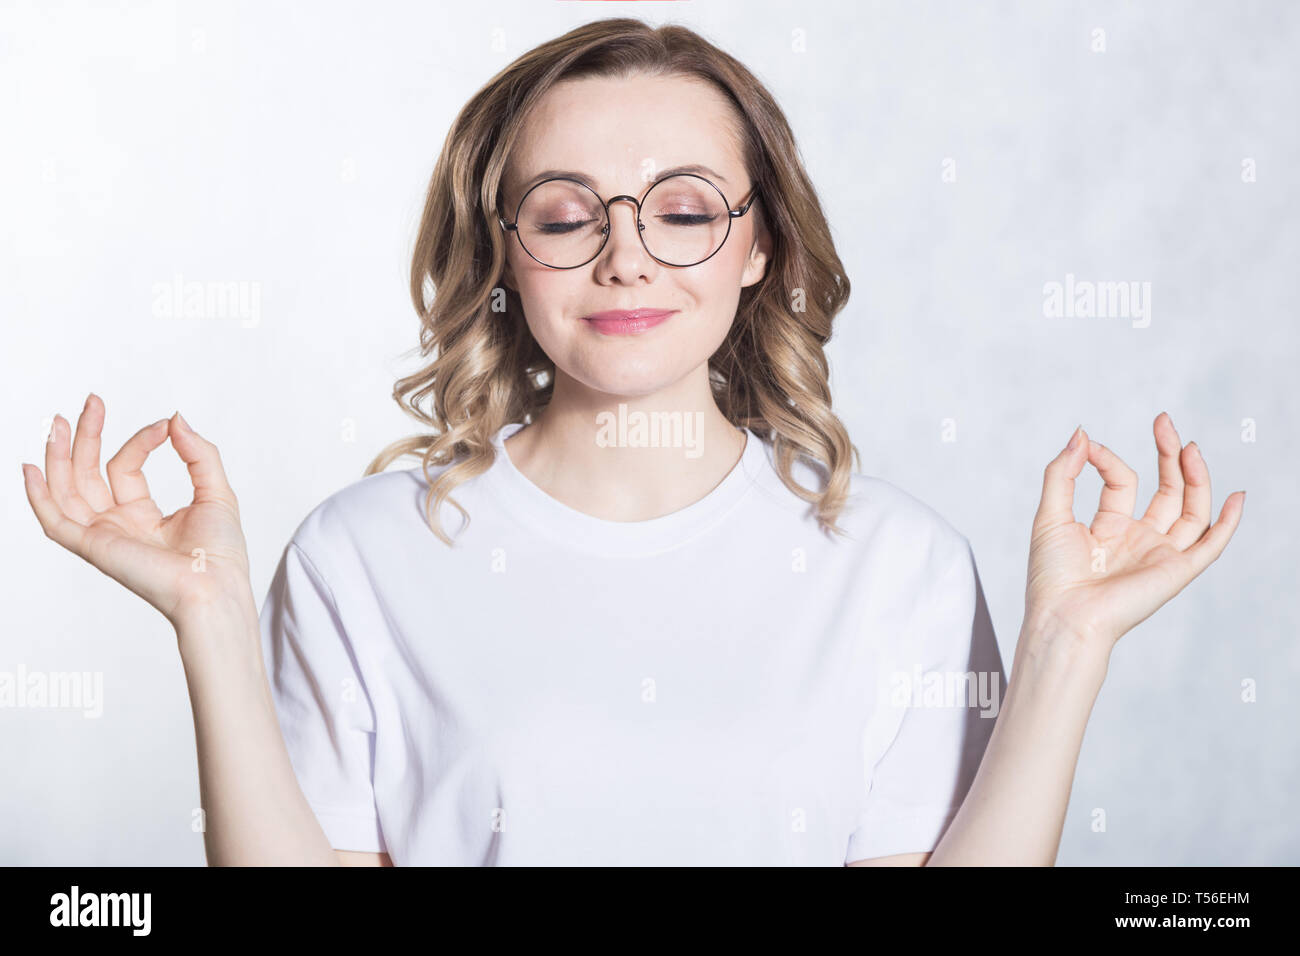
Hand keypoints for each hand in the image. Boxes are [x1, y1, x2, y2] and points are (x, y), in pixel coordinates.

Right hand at [21, 393, 253, 628]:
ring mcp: (103, 536)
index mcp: (144, 514)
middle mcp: (118, 524)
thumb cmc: (221, 553)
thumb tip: (176, 418)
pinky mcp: (93, 548)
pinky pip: (55, 522)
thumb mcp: (216, 491)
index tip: (164, 425)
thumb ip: (198, 453)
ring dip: (58, 455)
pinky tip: (32, 468)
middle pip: (88, 474)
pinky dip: (38, 497)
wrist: (216, 586)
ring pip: (67, 490)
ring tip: (56, 421)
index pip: (126, 467)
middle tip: (91, 401)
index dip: (141, 441)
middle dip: (87, 436)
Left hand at [1025, 413, 1244, 653]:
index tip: (1089, 447)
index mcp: (1108, 528)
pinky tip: (1236, 496)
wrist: (1063, 616)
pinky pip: (1210, 545)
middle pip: (1166, 491)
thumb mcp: (1050, 514)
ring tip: (1189, 447)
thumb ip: (1062, 473)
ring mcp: (1159, 555)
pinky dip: (1227, 522)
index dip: (1107, 459)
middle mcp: (1137, 540)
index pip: (1122, 481)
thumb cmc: (1051, 575)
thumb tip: (1081, 434)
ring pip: (1191, 511)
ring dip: (1195, 478)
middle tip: (1164, 422)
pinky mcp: (1176, 571)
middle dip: (1167, 456)